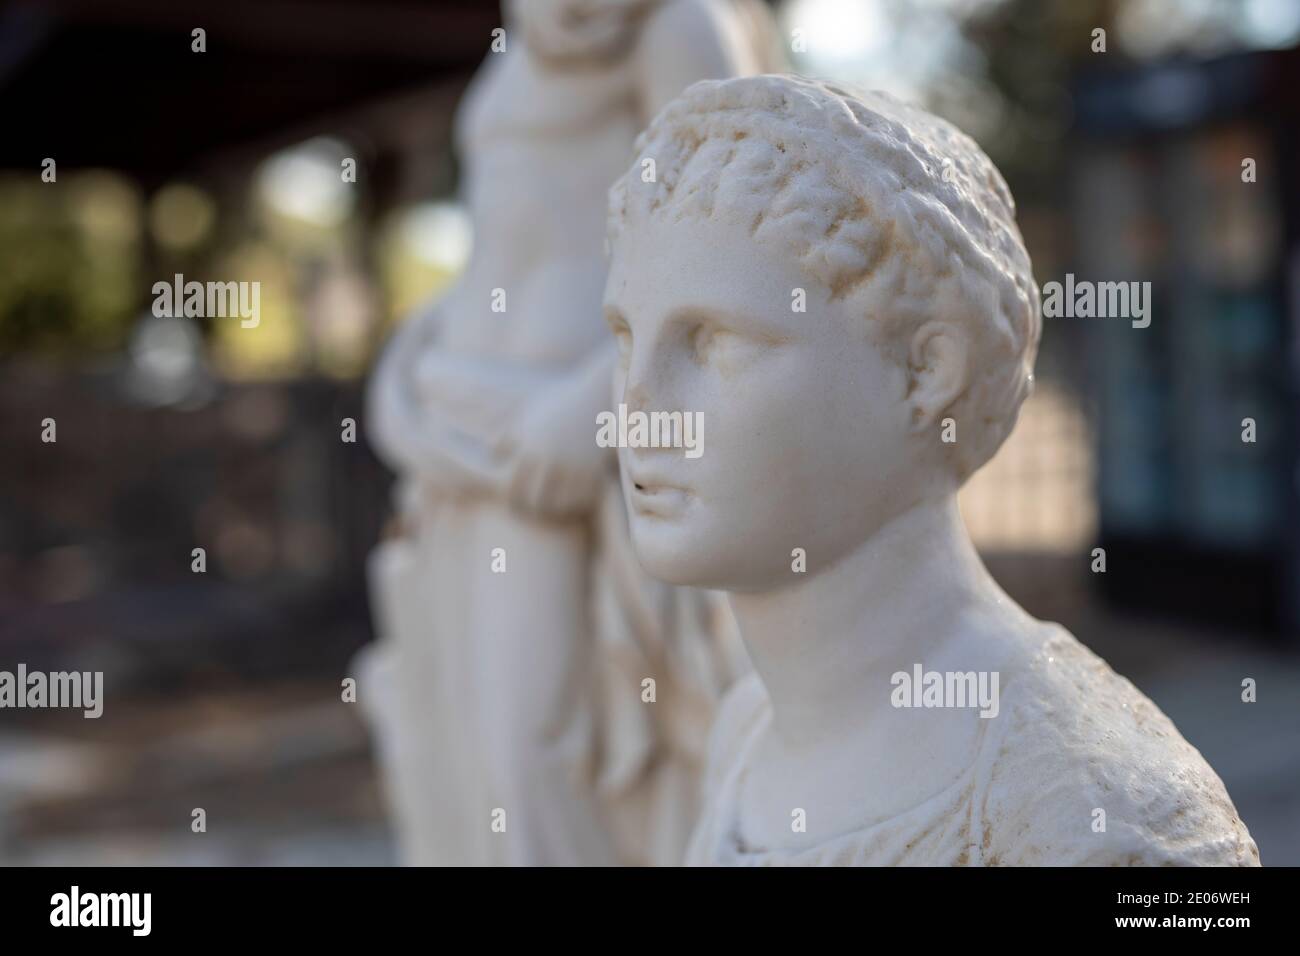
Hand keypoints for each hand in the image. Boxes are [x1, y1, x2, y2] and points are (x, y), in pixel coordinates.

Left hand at [495, 372, 613, 517]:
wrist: (597, 394)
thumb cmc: (558, 403)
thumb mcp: (528, 414)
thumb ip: (506, 436)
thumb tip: (493, 456)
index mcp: (529, 447)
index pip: (513, 488)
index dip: (513, 498)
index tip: (517, 500)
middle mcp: (550, 459)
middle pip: (535, 502)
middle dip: (533, 507)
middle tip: (536, 506)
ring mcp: (573, 466)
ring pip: (559, 505)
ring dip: (556, 508)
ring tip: (555, 506)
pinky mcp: (595, 469)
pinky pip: (583, 499)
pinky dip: (578, 503)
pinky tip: (575, 498)